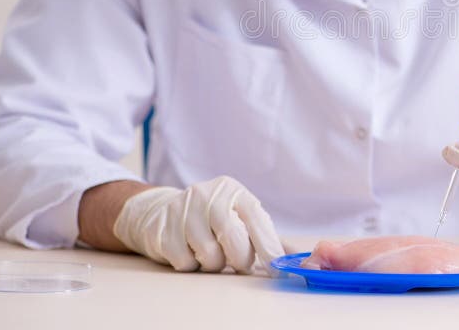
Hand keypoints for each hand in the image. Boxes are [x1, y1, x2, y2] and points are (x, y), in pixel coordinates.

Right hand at [113, 175, 282, 274]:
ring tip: (209, 250)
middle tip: (236, 260)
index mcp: (233, 191)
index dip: (268, 246)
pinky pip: (185, 263)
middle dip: (239, 259)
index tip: (276, 268)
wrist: (162, 211)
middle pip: (234, 239)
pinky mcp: (163, 228)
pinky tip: (188, 250)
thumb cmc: (212, 218)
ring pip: (210, 255)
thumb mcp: (239, 217)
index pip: (256, 218)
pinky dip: (190, 264)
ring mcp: (183, 210)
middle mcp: (209, 195)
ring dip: (213, 263)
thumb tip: (297, 256)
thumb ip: (266, 235)